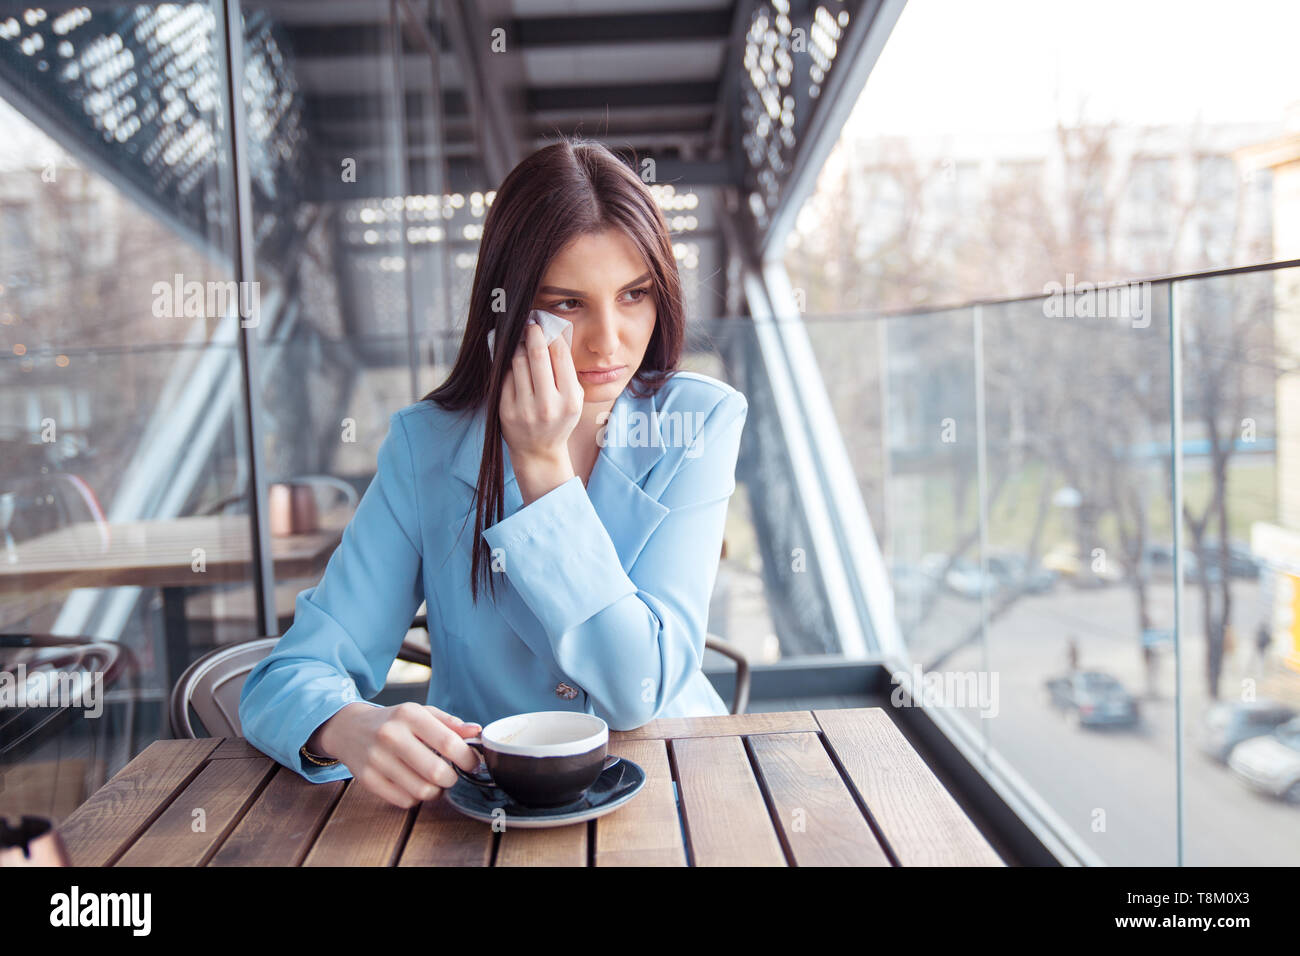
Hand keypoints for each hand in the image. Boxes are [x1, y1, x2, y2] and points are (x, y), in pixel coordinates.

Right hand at [315, 701, 483, 808]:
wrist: (349, 728)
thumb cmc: (394, 721)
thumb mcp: (421, 712)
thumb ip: (450, 723)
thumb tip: (476, 731)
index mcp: (409, 715)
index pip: (448, 742)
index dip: (467, 758)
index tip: (473, 764)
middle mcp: (391, 735)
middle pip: (436, 772)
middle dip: (452, 778)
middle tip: (451, 774)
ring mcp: (376, 759)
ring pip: (422, 791)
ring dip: (435, 791)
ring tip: (433, 781)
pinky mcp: (367, 779)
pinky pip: (404, 801)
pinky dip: (416, 797)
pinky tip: (414, 784)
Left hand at [500, 318, 582, 486]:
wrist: (539, 451)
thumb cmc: (559, 419)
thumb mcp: (573, 399)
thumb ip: (567, 371)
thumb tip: (554, 335)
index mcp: (570, 400)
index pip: (560, 355)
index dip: (551, 335)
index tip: (545, 324)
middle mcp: (548, 405)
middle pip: (537, 355)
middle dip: (532, 334)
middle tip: (529, 325)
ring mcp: (525, 409)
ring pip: (518, 362)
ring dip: (518, 347)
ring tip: (520, 341)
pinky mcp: (506, 411)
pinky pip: (505, 377)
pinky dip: (509, 366)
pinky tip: (512, 362)